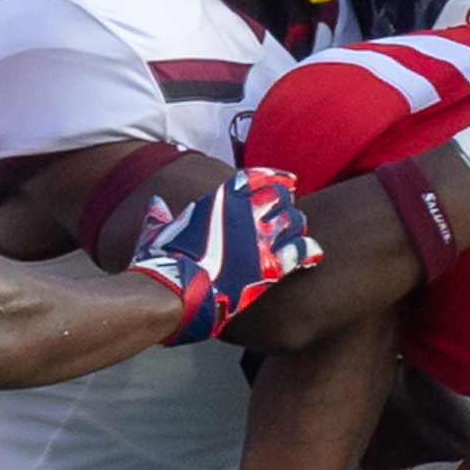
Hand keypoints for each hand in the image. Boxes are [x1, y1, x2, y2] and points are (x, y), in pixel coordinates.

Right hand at [129, 167, 322, 344]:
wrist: (174, 291)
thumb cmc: (162, 263)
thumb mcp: (156, 233)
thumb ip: (159, 216)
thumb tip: (155, 205)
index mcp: (219, 200)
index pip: (254, 178)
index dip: (273, 179)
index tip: (285, 182)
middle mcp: (244, 213)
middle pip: (280, 197)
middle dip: (286, 204)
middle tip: (289, 214)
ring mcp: (259, 238)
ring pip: (293, 221)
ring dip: (297, 225)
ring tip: (298, 232)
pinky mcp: (270, 265)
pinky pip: (300, 252)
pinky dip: (309, 250)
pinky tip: (314, 254)